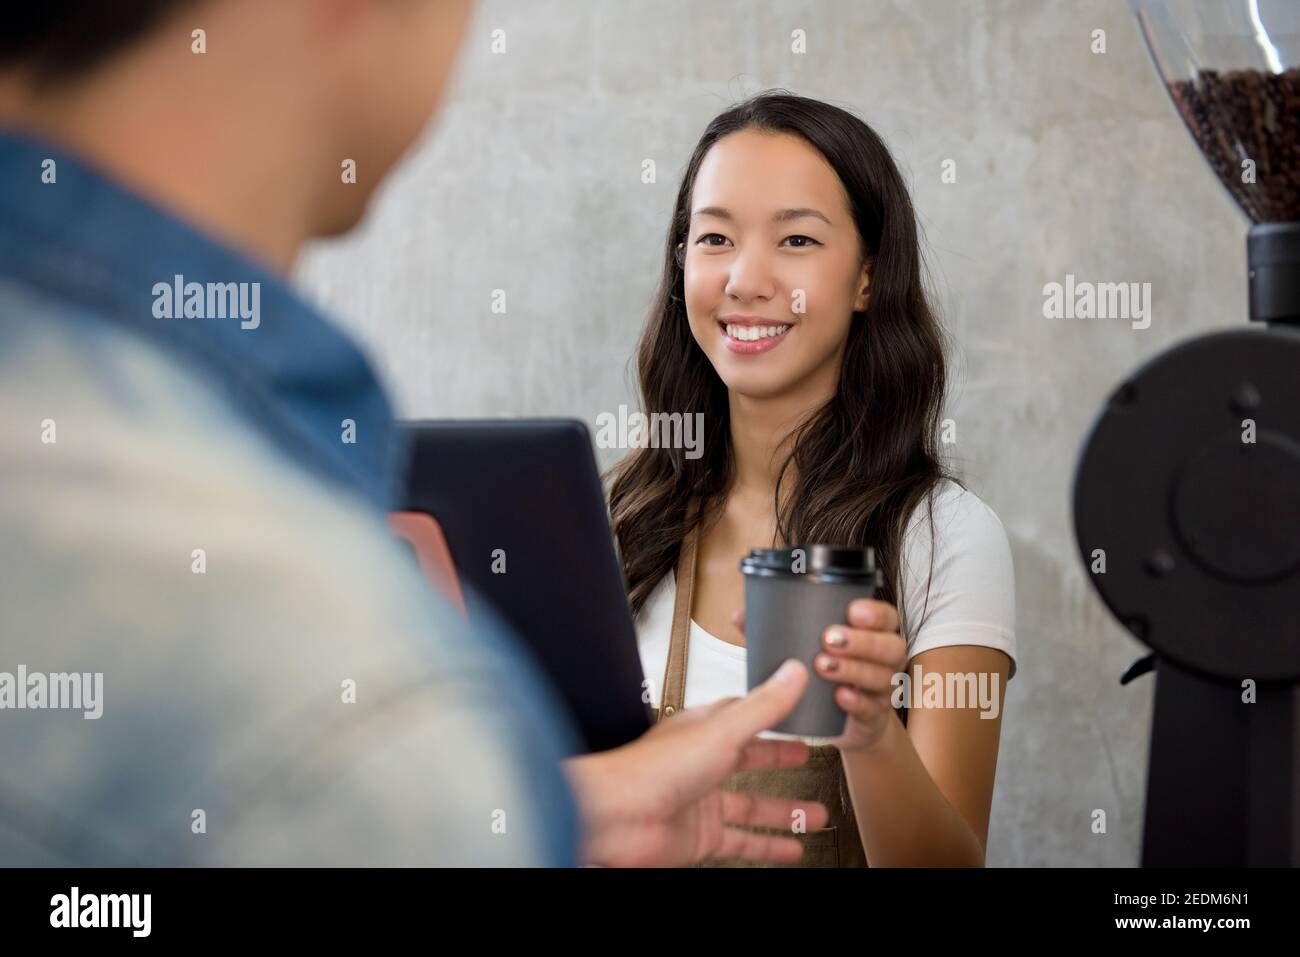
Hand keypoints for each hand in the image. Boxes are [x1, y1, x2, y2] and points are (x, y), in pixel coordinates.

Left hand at [564, 660, 830, 866]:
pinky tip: (788, 849)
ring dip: (784, 811)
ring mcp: (700, 802)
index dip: (771, 712)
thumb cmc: (651, 769)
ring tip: (814, 816)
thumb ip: (762, 706)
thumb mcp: (722, 730)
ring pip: (752, 806)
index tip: (795, 707)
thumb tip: (792, 674)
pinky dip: (768, 845)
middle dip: (778, 758)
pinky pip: (743, 841)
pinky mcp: (699, 836)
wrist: (615, 818)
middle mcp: (702, 763)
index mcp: (704, 729)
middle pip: (749, 759)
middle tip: (803, 754)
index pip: (744, 714)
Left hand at [731, 598, 906, 752]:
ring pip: (883, 677)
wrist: (839, 722)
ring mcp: (881, 689)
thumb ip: (774, 632)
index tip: (851, 610)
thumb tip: (740, 615)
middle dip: (863, 641)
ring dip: (854, 670)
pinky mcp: (872, 717)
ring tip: (824, 666)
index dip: (875, 612)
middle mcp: (883, 660)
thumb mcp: (799, 650)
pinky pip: (872, 709)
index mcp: (871, 634)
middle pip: (891, 646)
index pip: (886, 617)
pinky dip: (856, 702)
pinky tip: (839, 697)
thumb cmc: (819, 676)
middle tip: (829, 639)